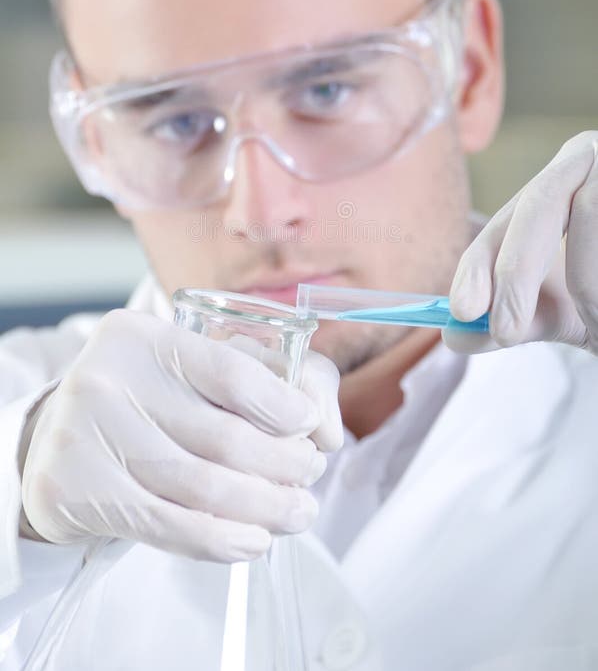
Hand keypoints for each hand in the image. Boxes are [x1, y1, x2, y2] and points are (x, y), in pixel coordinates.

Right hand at [21, 309, 341, 562]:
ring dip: (266, 508)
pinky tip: (253, 540)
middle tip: (310, 476)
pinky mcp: (75, 490)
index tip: (310, 429)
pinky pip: (169, 525)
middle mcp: (108, 378)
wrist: (57, 443)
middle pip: (224, 436)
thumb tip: (326, 427)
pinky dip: (222, 539)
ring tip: (297, 513)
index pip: (231, 372)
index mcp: (143, 337)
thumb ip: (269, 379)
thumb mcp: (193, 370)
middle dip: (285, 465)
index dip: (284, 407)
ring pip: (203, 486)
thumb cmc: (144, 403)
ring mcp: (85, 434)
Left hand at [444, 131, 597, 356]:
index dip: (478, 264)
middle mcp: (589, 158)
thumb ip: (517, 315)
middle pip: (539, 205)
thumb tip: (454, 336)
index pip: (504, 221)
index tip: (463, 311)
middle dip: (516, 274)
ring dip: (589, 286)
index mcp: (556, 183)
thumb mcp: (568, 306)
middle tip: (507, 330)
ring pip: (589, 218)